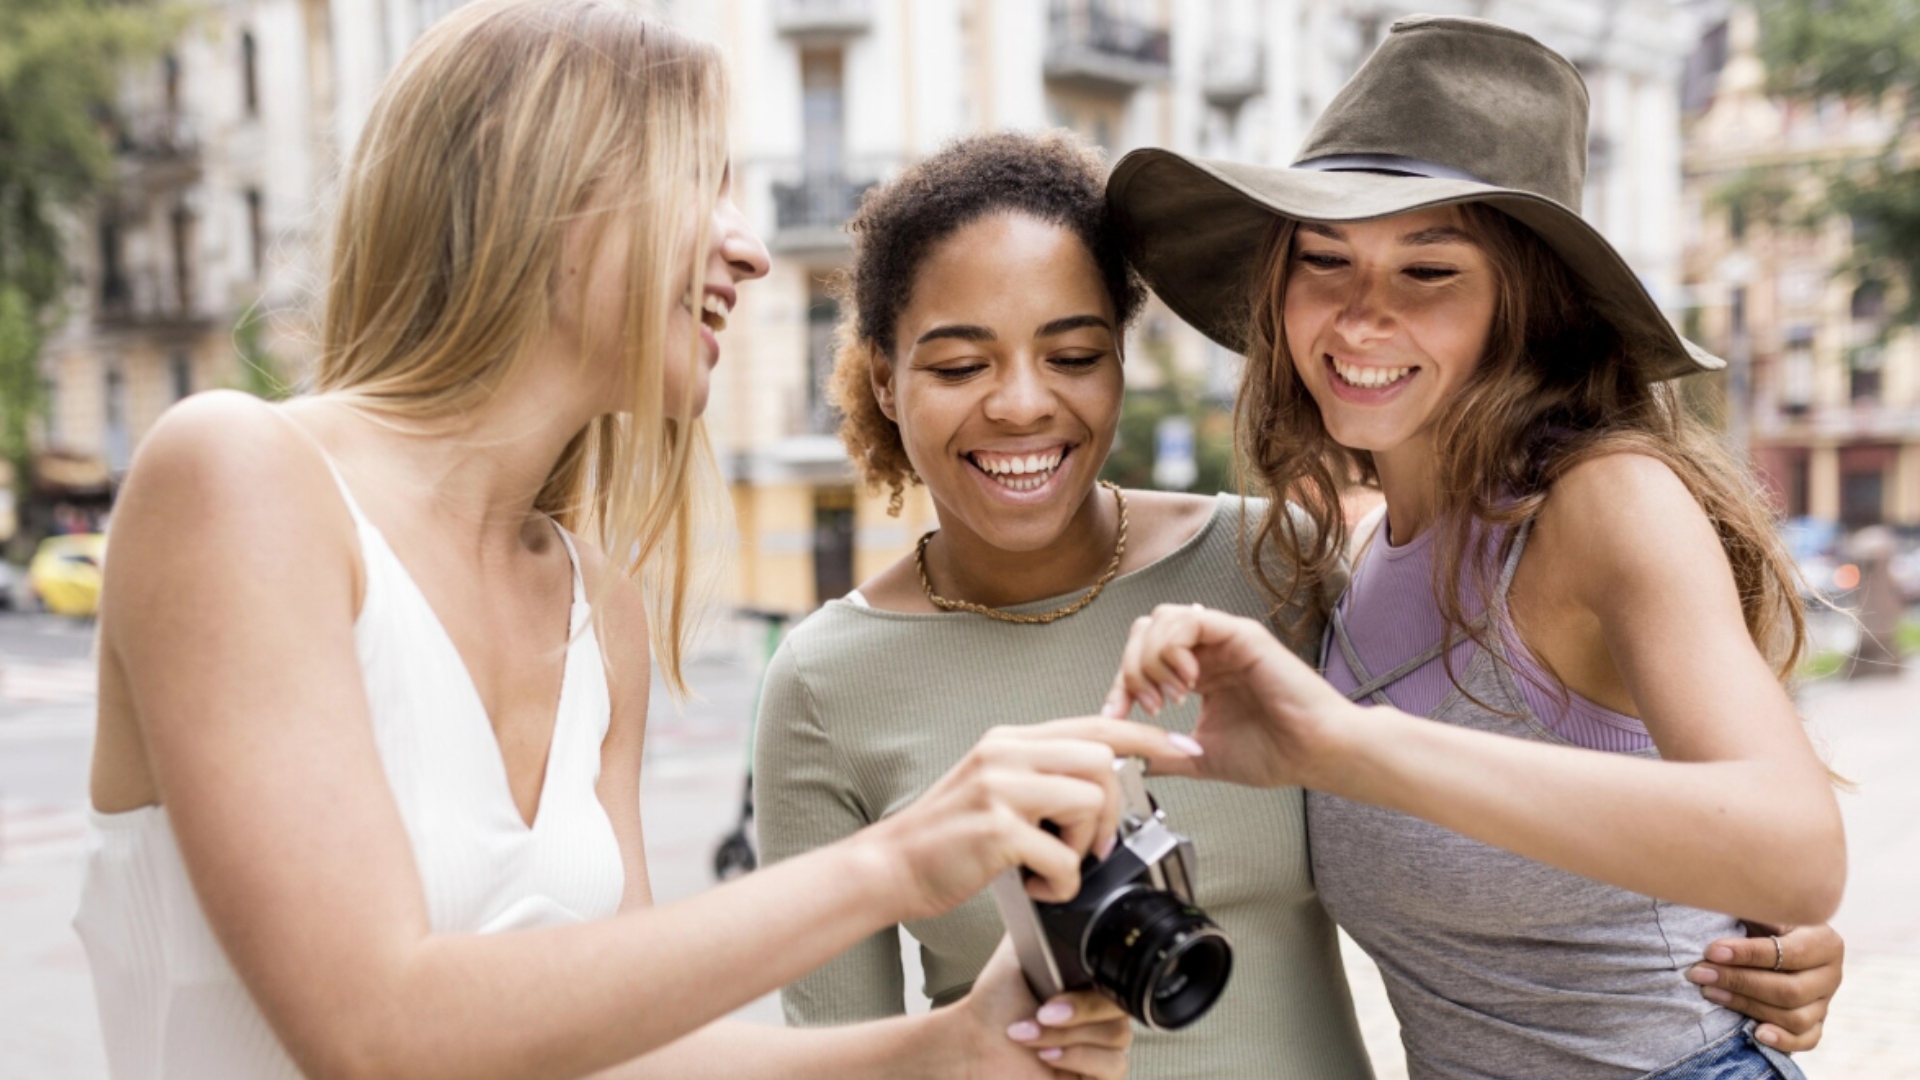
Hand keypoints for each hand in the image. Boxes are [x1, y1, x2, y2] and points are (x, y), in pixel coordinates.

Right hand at [861, 718, 1200, 922]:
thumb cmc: (946, 837)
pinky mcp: (996, 828)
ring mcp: (1000, 788)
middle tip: (1093, 845)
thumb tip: (1098, 787)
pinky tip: (1036, 885)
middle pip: (1100, 758)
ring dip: (1083, 845)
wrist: (892, 866)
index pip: (1094, 723)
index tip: (1181, 746)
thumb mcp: (995, 789)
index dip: (1145, 735)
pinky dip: (1061, 881)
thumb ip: (1040, 777)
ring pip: (1088, 799)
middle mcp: (1006, 754)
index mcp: (1011, 742)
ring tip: (1054, 864)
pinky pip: (1063, 856)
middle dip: (1112, 809)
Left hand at [945, 937, 1131, 1079]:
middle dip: (1076, 1012)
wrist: (974, 1047)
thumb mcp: (1019, 954)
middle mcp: (1097, 1016)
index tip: (1058, 986)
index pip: (1119, 978)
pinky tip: (1049, 1054)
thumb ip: (1042, 924)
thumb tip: (1052, 890)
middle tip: (1041, 1012)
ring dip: (1068, 1036)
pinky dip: (1078, 1059)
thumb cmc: (994, 1008)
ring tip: (1033, 1034)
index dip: (1095, 982)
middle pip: (1122, 1010)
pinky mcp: (1095, 1077)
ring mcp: (1098, 1047)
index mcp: (1088, 985)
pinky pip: (1113, 1067)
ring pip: (1117, 1039)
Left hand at [1101, 604, 1356, 788]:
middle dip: (1132, 669)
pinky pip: (1190, 618)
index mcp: (1198, 675)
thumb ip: (1162, 753)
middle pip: (1144, 632)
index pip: (1140, 660)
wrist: (1315, 754)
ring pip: (1161, 620)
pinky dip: (1174, 647)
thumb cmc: (1275, 753)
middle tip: (1149, 707)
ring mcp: (1223, 640)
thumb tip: (1126, 758)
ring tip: (1173, 697)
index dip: (1120, 686)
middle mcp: (1208, 652)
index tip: (1115, 719)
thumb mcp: (1200, 757)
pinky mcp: (1240, 634)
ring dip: (1153, 660)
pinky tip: (1188, 680)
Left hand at [1687, 922, 1843, 1051]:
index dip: (1748, 954)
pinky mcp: (1816, 1023)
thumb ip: (1753, 907)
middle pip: (1790, 991)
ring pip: (1795, 1017)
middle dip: (1739, 982)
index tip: (1710, 950)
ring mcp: (1825, 1002)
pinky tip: (1756, 1033)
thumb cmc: (1761, 918)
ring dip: (1747, 1006)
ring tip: (1709, 992)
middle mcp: (1831, 975)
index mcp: (1825, 941)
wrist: (1773, 939)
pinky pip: (1807, 1040)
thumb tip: (1717, 899)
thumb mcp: (1762, 907)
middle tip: (1699, 973)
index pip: (1789, 954)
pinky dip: (1783, 1041)